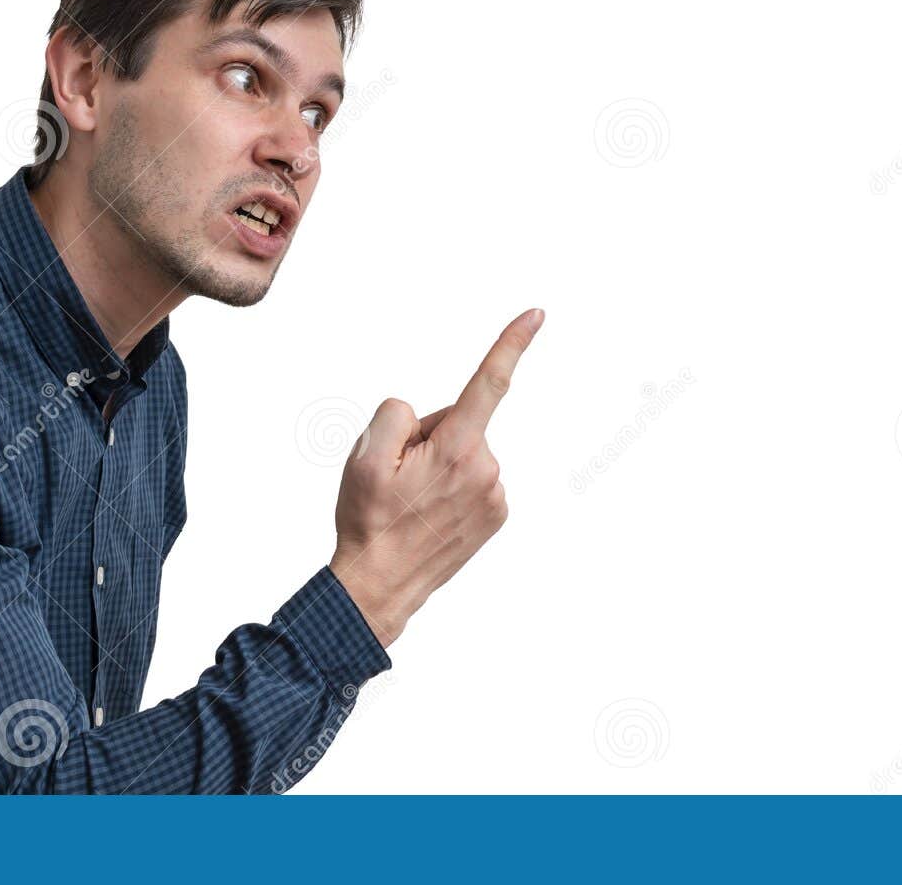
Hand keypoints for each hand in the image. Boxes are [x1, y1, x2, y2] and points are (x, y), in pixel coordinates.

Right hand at [328, 308, 544, 647]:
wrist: (379, 587)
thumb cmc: (368, 521)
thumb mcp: (364, 455)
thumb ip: (398, 414)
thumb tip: (427, 418)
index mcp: (458, 449)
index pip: (490, 383)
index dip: (512, 344)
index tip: (537, 314)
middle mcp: (486, 469)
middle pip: (456, 421)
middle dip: (426, 438)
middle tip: (397, 480)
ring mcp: (495, 495)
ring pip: (461, 451)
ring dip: (436, 465)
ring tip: (410, 503)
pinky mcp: (496, 514)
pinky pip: (470, 477)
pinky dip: (449, 486)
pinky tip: (428, 514)